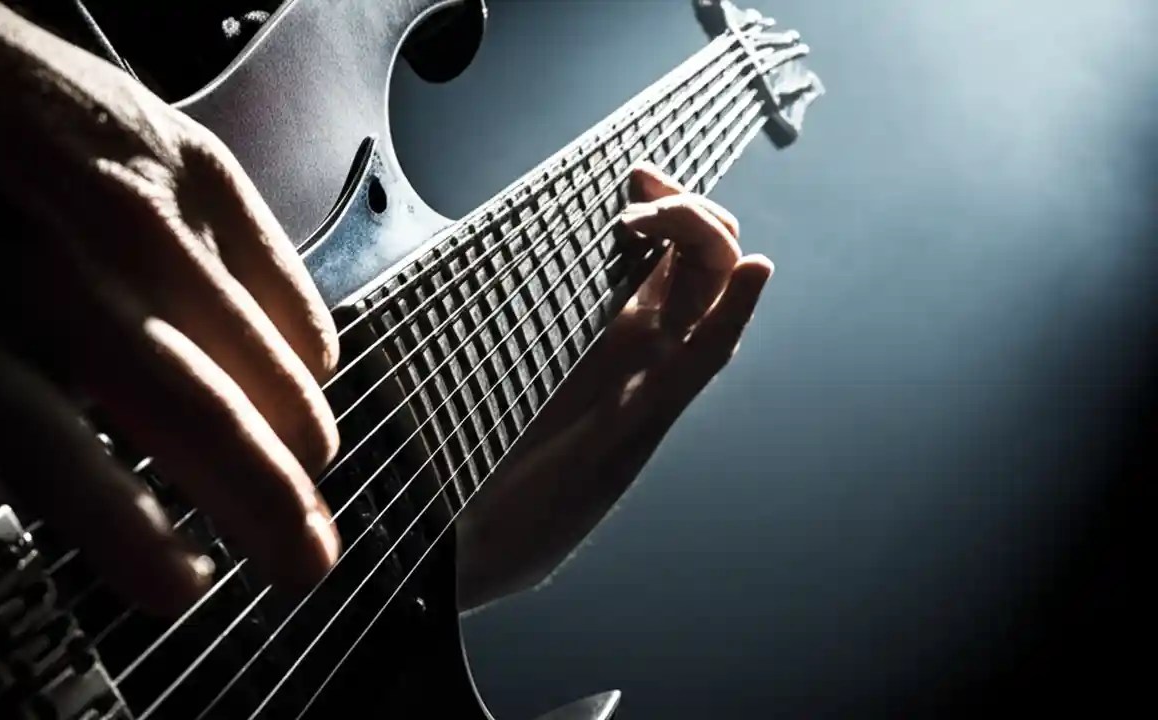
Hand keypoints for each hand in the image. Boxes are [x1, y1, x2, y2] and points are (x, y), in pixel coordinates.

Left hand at [0, 0, 338, 614]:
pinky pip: (289, 282)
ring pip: (266, 361)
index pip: (69, 473)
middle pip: (202, 422)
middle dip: (271, 511)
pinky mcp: (198, 167)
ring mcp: (144, 215)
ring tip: (312, 477)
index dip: (141, 547)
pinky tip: (303, 371)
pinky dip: (307, 344)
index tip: (185, 587)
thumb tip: (86, 497)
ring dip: (303, 439)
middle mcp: (59, 277)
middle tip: (307, 559)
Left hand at [457, 163, 772, 606]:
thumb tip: (485, 262)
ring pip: (714, 300)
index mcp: (618, 340)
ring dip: (703, 240)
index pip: (676, 256)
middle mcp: (644, 356)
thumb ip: (531, 318)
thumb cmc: (485, 459)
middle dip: (688, 209)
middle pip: (707, 264)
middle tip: (639, 194)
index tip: (636, 177)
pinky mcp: (637, 426)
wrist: (474, 545)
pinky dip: (732, 315)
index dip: (672, 205)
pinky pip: (702, 362)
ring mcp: (649, 387)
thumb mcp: (519, 371)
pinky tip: (752, 275)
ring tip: (657, 215)